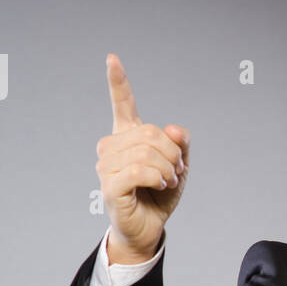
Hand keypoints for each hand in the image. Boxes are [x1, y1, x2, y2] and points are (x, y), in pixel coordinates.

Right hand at [95, 53, 189, 261]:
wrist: (148, 227)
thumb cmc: (159, 195)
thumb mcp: (178, 166)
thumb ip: (179, 145)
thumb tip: (173, 130)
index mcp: (127, 137)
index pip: (122, 104)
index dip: (117, 81)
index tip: (112, 58)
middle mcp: (112, 147)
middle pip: (150, 132)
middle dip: (172, 153)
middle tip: (176, 171)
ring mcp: (107, 166)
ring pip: (146, 152)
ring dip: (167, 168)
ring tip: (168, 181)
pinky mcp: (109, 185)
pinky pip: (139, 170)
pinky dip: (158, 177)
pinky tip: (160, 185)